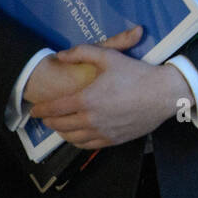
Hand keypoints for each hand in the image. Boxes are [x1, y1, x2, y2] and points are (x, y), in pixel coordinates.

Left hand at [28, 26, 193, 149]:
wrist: (163, 94)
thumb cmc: (136, 74)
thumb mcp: (109, 56)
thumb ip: (82, 52)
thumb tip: (60, 55)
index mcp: (86, 99)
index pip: (54, 108)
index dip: (41, 110)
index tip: (34, 110)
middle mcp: (90, 119)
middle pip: (60, 125)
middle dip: (48, 121)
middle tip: (45, 116)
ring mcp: (102, 132)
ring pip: (72, 138)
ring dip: (61, 132)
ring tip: (59, 125)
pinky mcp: (113, 140)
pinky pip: (87, 145)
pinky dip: (77, 141)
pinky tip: (77, 135)